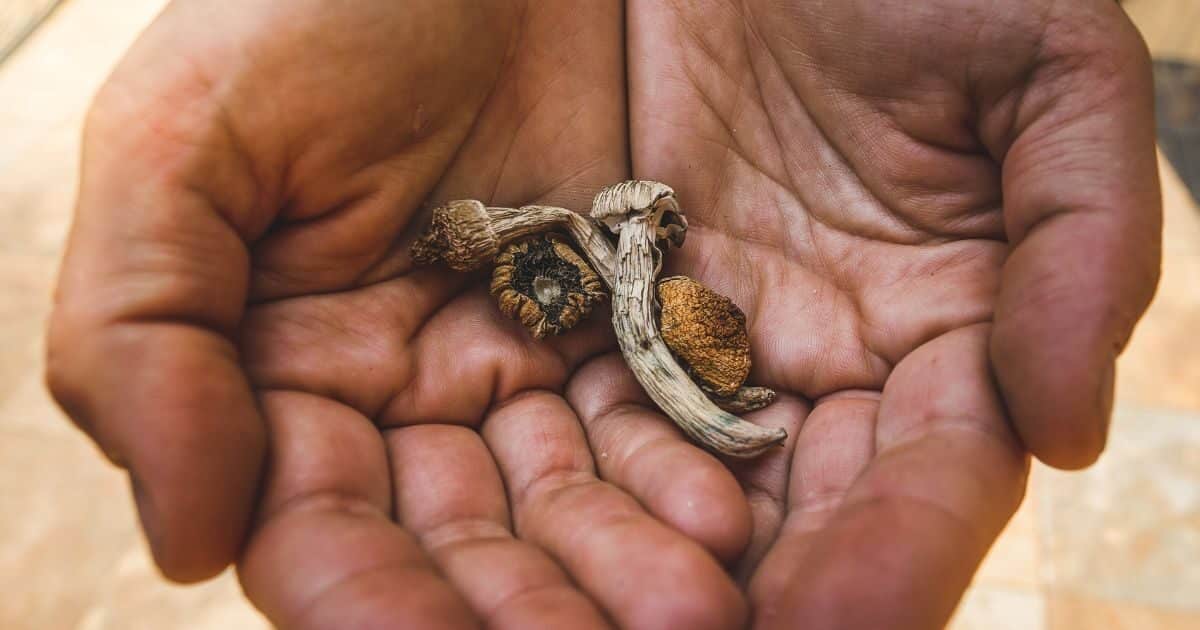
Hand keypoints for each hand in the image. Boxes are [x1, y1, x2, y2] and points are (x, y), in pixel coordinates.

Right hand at [47, 1, 746, 627]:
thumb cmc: (312, 5)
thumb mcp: (184, 143)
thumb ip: (148, 336)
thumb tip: (185, 543)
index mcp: (286, 373)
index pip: (321, 532)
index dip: (373, 601)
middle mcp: (406, 390)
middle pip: (462, 543)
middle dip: (530, 608)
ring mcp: (521, 356)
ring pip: (570, 501)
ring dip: (626, 567)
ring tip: (697, 607)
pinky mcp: (623, 311)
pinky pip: (658, 416)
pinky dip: (687, 472)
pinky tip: (731, 515)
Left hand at [567, 0, 1156, 626]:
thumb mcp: (1044, 73)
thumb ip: (1082, 239)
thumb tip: (1068, 434)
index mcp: (949, 331)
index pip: (933, 479)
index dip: (896, 556)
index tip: (842, 625)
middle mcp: (831, 363)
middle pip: (804, 518)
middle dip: (764, 598)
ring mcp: (718, 338)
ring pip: (687, 485)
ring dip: (650, 567)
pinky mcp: (618, 299)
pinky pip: (587, 405)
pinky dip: (568, 475)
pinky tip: (532, 538)